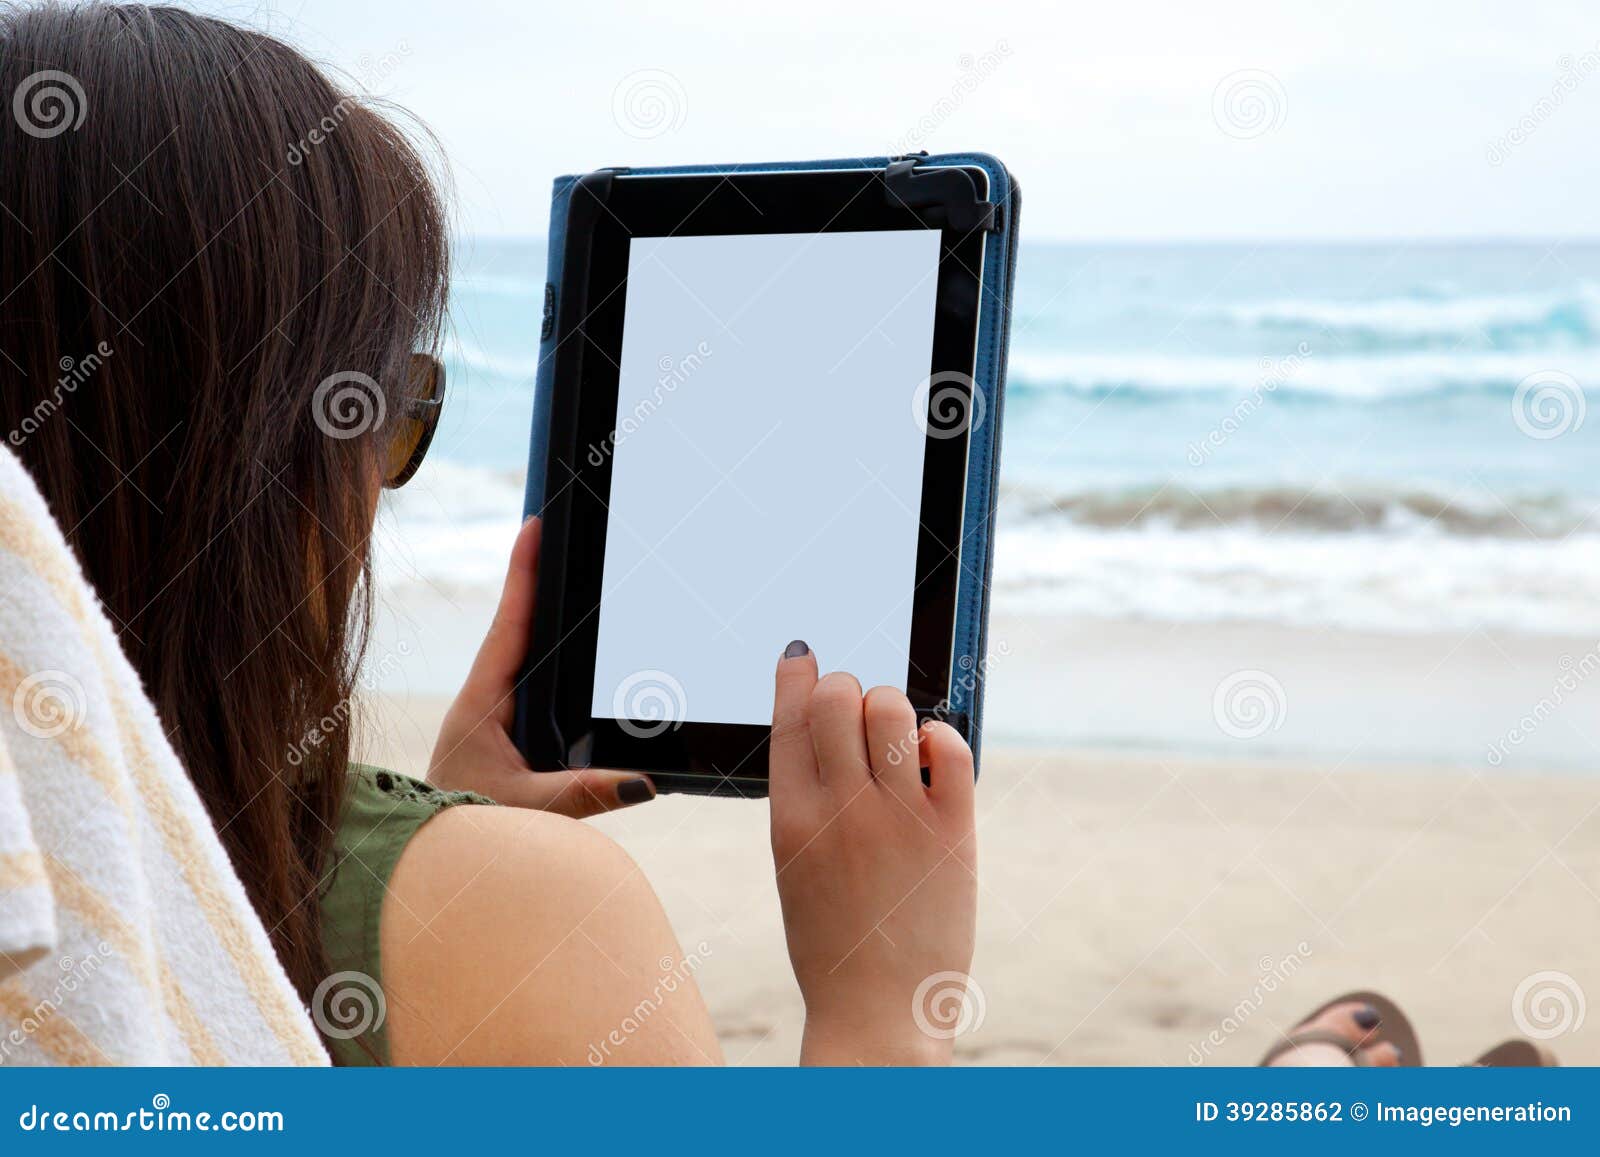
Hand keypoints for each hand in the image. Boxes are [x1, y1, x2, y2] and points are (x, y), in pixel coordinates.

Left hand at [428, 517, 656, 816]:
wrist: (428, 862)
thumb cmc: (463, 832)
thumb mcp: (525, 811)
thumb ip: (582, 796)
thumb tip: (644, 782)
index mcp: (480, 704)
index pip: (509, 624)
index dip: (524, 572)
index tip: (536, 523)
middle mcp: (486, 702)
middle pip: (522, 628)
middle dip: (544, 582)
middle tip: (568, 534)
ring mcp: (495, 718)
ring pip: (528, 658)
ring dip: (550, 621)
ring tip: (580, 578)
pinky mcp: (507, 738)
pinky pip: (537, 687)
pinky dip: (556, 661)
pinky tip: (579, 656)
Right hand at [768, 642, 977, 1064]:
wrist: (877, 1013)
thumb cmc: (834, 945)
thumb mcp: (795, 868)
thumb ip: (806, 803)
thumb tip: (828, 736)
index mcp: (790, 819)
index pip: (788, 716)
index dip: (796, 673)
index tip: (803, 654)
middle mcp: (841, 809)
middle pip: (838, 697)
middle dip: (845, 686)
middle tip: (856, 705)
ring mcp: (897, 818)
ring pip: (892, 708)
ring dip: (892, 706)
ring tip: (896, 736)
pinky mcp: (951, 832)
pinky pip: (949, 746)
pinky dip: (939, 737)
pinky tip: (931, 758)